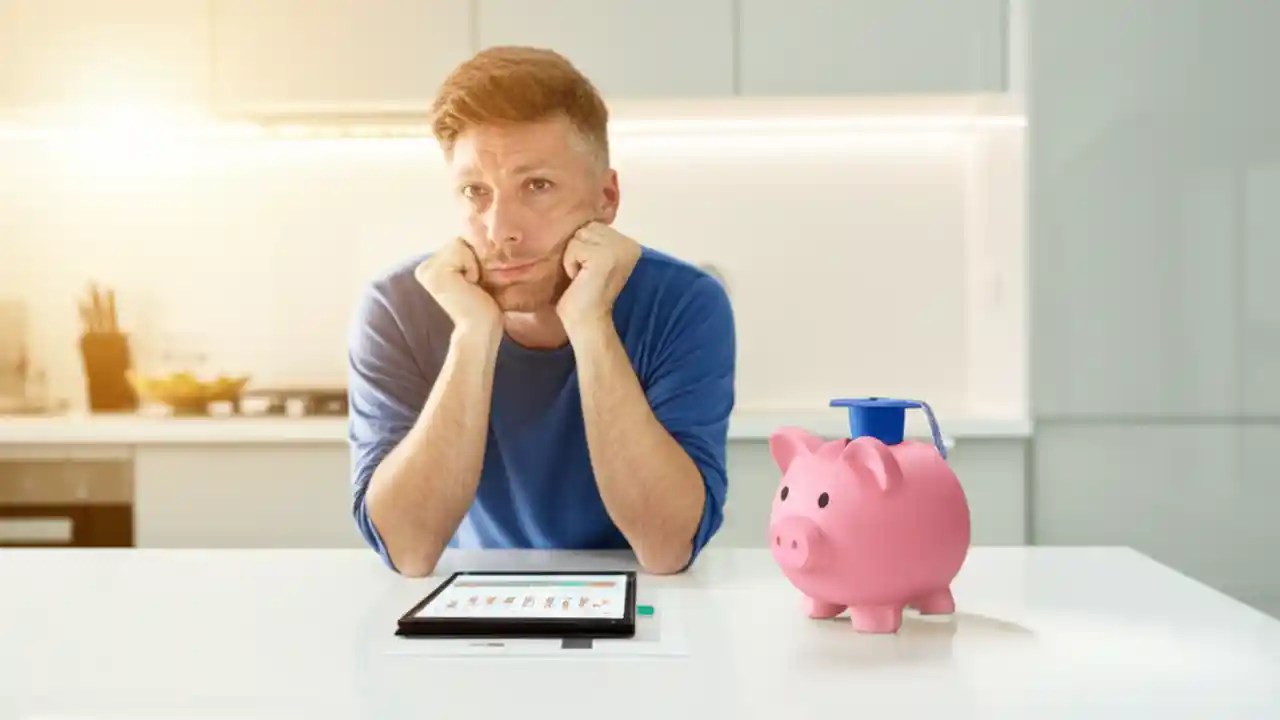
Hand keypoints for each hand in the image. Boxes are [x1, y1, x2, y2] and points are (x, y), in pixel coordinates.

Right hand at [415, 238, 500, 338]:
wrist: (481, 329)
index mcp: (432, 268)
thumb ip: (469, 256)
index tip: (475, 282)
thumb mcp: (476, 273)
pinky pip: (461, 250)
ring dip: (474, 263)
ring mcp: (426, 269)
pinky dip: (472, 266)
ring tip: (472, 285)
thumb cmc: (485, 305)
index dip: (474, 258)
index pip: (459, 242)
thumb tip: (478, 229)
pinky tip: (469, 286)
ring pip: (460, 243)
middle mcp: (424, 267)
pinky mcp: (433, 272)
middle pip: (459, 240)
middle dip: (474, 259)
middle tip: (475, 284)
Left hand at [556, 222, 641, 336]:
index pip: (594, 226)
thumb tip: (575, 214)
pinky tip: (579, 279)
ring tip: (583, 276)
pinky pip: (573, 247)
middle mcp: (629, 244)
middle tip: (585, 274)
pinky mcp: (604, 256)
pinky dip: (570, 264)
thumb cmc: (584, 293)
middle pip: (586, 228)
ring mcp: (618, 250)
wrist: (587, 322)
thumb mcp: (594, 259)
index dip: (584, 247)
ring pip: (578, 236)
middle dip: (578, 250)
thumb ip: (595, 240)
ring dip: (572, 257)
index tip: (590, 270)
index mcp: (629, 244)